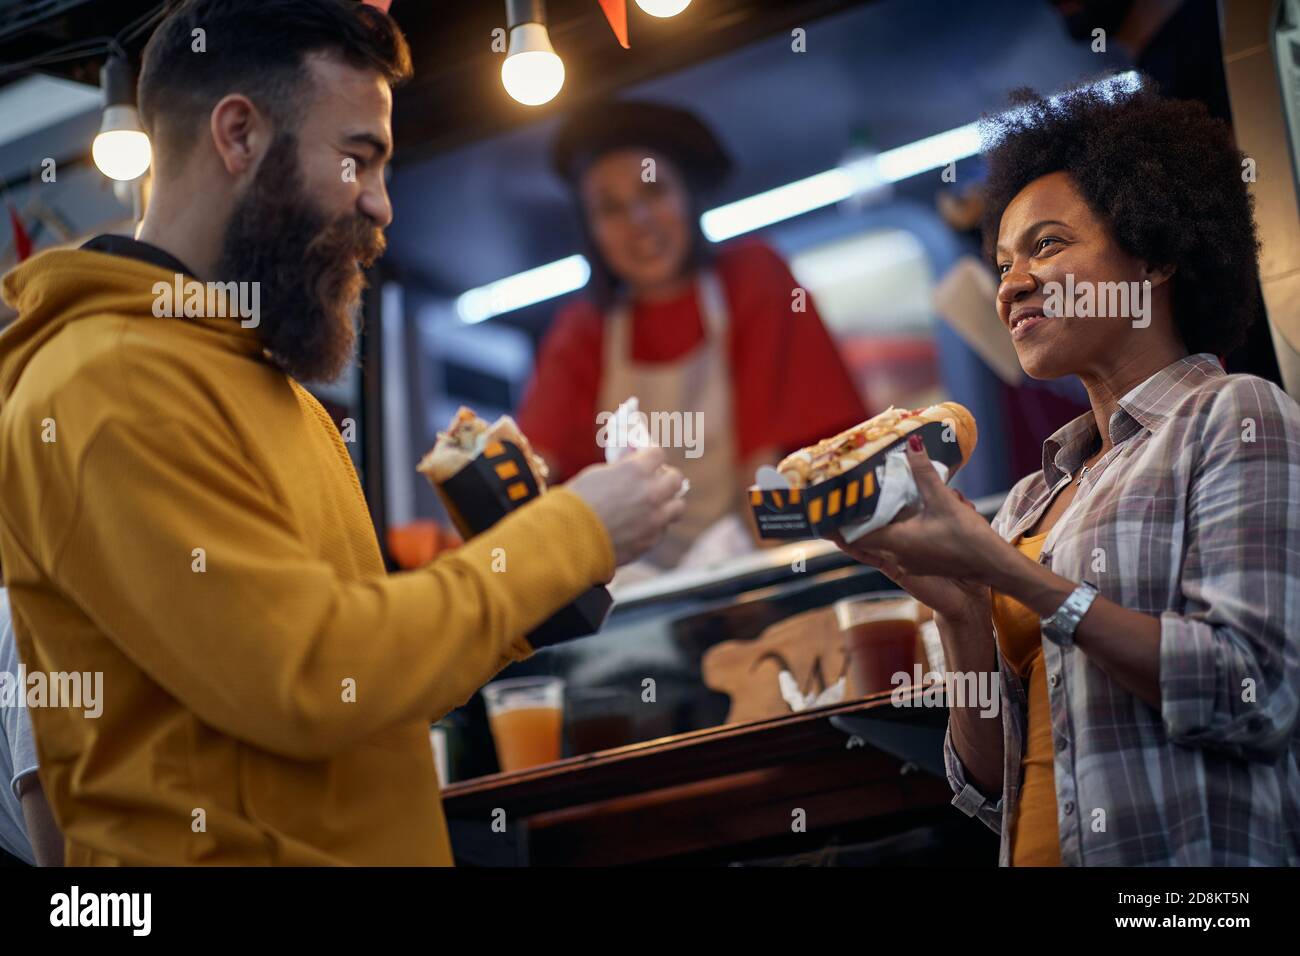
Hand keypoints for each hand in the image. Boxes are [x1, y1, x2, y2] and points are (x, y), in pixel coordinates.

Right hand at [566, 447, 686, 565]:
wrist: (567, 539)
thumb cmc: (576, 503)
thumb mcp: (597, 474)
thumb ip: (621, 470)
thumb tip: (630, 468)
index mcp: (636, 470)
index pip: (658, 454)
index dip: (651, 456)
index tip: (647, 459)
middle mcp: (652, 492)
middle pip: (676, 479)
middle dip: (666, 478)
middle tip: (656, 481)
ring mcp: (655, 518)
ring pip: (678, 506)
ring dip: (669, 503)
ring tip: (656, 505)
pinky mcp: (651, 540)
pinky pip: (663, 528)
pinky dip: (656, 525)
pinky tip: (642, 525)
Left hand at [832, 435, 1010, 613]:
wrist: (995, 568)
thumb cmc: (969, 540)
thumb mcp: (944, 501)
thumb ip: (924, 473)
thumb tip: (912, 443)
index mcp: (896, 543)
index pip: (855, 533)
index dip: (838, 523)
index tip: (821, 513)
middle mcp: (897, 556)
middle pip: (867, 534)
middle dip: (856, 518)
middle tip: (844, 498)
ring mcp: (910, 562)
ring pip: (884, 539)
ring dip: (876, 523)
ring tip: (866, 503)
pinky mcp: (923, 562)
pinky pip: (900, 544)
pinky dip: (895, 529)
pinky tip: (901, 514)